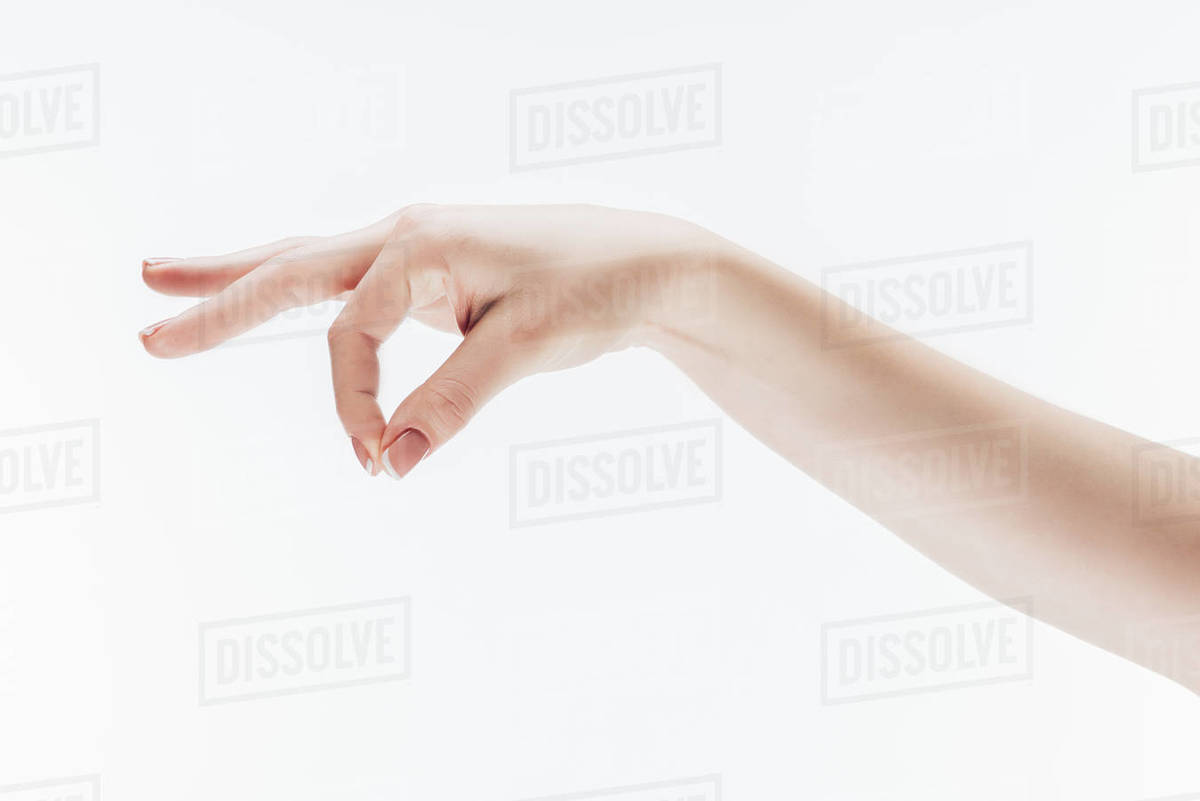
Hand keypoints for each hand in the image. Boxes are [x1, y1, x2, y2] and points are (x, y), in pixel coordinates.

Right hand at [140, 204, 720, 477]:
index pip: (351, 334)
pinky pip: (350, 280)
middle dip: (218, 299)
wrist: (650, 263)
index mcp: (421, 243)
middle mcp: (407, 235)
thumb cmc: (595, 287)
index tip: (379, 458)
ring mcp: (416, 247)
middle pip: (291, 267)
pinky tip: (276, 287)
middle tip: (148, 327)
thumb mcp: (525, 344)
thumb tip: (395, 460)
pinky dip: (302, 287)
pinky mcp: (433, 270)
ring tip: (168, 278)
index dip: (354, 403)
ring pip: (311, 262)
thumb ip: (455, 399)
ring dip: (241, 275)